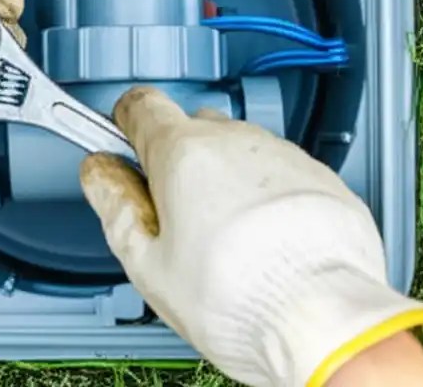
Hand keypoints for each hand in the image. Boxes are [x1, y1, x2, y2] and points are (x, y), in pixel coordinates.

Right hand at [79, 87, 422, 386]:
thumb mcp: (147, 263)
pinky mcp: (320, 177)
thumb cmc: (238, 297)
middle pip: (190, 129)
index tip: (120, 146)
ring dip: (224, 181)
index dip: (123, 124)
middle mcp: (235, 140)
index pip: (140, 105)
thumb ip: (115, 207)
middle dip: (176, 163)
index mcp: (183, 153)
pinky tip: (265, 245)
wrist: (323, 316)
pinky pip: (280, 175)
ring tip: (225, 243)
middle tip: (171, 217)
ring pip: (238, 152)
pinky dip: (266, 199)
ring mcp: (282, 155)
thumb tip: (99, 175)